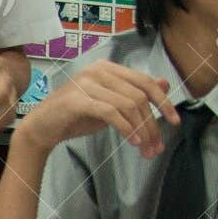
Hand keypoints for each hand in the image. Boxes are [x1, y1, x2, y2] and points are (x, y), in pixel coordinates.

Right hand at [18, 62, 179, 158]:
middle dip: (152, 124)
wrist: (43, 127)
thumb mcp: (111, 104)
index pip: (144, 81)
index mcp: (108, 68)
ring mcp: (87, 83)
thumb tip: (163, 84)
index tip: (174, 122)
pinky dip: (126, 128)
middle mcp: (98, 70)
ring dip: (142, 131)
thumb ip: (134, 93)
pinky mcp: (77, 99)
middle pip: (139, 96)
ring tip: (146, 150)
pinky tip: (133, 142)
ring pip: (128, 105)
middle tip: (157, 147)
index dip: (162, 101)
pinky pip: (111, 112)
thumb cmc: (76, 116)